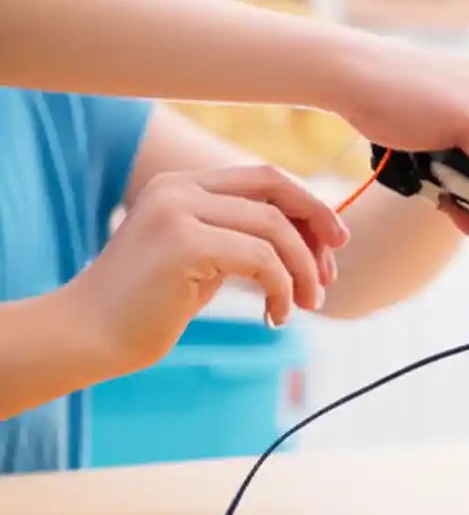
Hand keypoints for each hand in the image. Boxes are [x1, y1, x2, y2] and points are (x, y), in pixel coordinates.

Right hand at [67, 165, 347, 372]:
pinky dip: (283, 288)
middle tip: (331, 271)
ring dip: (302, 270)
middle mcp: (179, 188)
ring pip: (275, 228)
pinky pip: (262, 259)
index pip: (263, 178)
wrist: (88, 336)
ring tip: (308, 304)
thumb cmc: (148, 307)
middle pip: (275, 188)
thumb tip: (308, 240)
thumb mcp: (202, 260)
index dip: (307, 206)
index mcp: (182, 185)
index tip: (334, 243)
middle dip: (317, 224)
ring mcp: (178, 210)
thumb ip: (242, 239)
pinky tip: (278, 315)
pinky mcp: (183, 243)